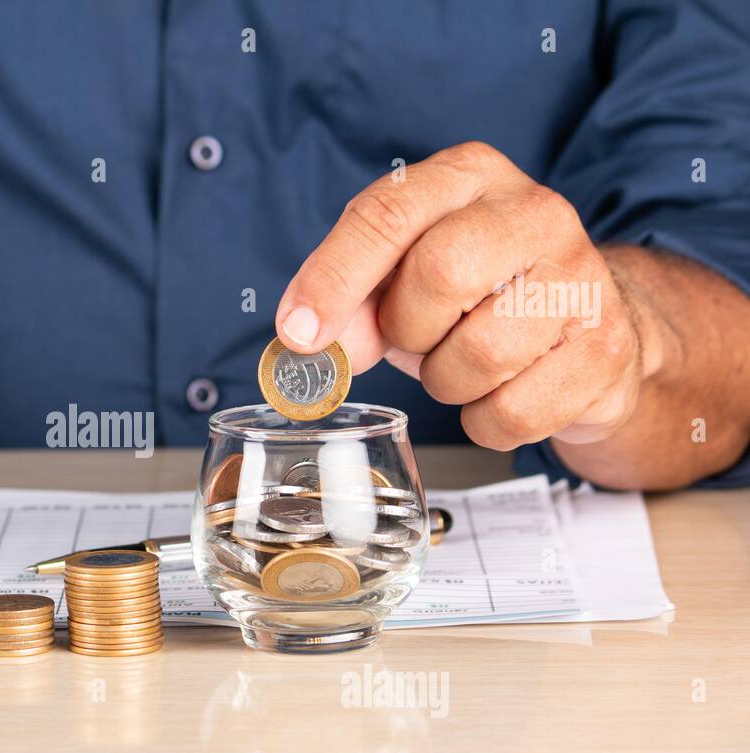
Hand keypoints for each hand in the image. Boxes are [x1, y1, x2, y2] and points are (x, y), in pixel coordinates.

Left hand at [274, 141, 652, 450]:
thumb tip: (314, 340)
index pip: (389, 212)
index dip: (335, 277)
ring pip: (479, 353)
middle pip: (440, 274)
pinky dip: (486, 422)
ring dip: (446, 382)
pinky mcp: (606, 347)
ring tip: (462, 363)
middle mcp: (535, 211)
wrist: (584, 329)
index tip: (299, 333)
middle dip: (408, 329)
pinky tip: (499, 394)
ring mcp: (582, 277)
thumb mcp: (400, 281)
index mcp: (469, 177)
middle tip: (416, 341)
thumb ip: (349, 301)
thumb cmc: (475, 298)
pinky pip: (512, 411)